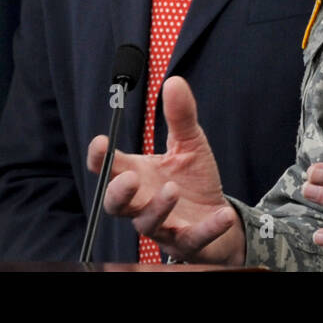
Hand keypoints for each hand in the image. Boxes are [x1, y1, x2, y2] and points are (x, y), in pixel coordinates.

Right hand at [86, 76, 245, 265]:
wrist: (217, 214)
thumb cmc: (193, 180)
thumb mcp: (190, 143)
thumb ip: (180, 116)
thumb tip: (174, 81)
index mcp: (138, 175)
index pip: (108, 169)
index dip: (100, 158)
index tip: (100, 142)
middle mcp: (143, 202)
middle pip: (116, 204)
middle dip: (118, 192)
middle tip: (128, 178)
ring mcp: (163, 225)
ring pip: (148, 224)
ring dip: (158, 208)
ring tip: (173, 189)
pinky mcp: (187, 241)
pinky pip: (193, 239)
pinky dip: (208, 228)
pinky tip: (222, 215)